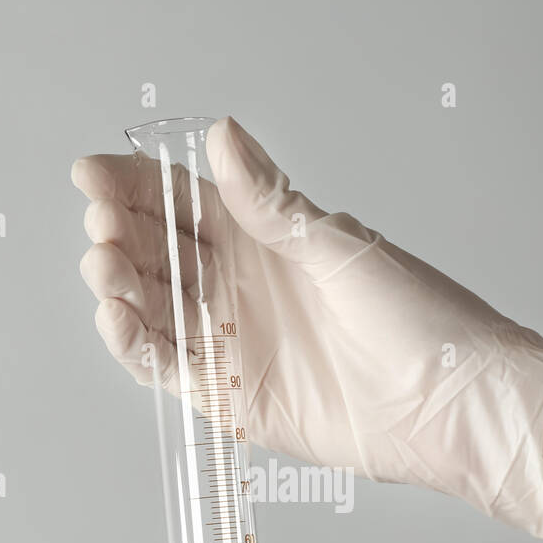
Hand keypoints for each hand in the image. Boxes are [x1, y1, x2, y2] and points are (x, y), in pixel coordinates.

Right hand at [72, 117, 542, 542]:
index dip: (135, 186)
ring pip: (155, 309)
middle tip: (101, 225)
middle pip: (158, 253)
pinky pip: (169, 367)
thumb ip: (271, 204)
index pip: (183, 201)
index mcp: (268, 237)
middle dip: (121, 235)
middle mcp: (243, 286)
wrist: (451, 404)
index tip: (92, 175)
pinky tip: (117, 320)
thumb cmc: (420, 319)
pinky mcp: (233, 396)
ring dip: (121, 287)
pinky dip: (136, 346)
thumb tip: (223, 138)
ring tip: (105, 269)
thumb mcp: (339, 247)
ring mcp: (234, 341)